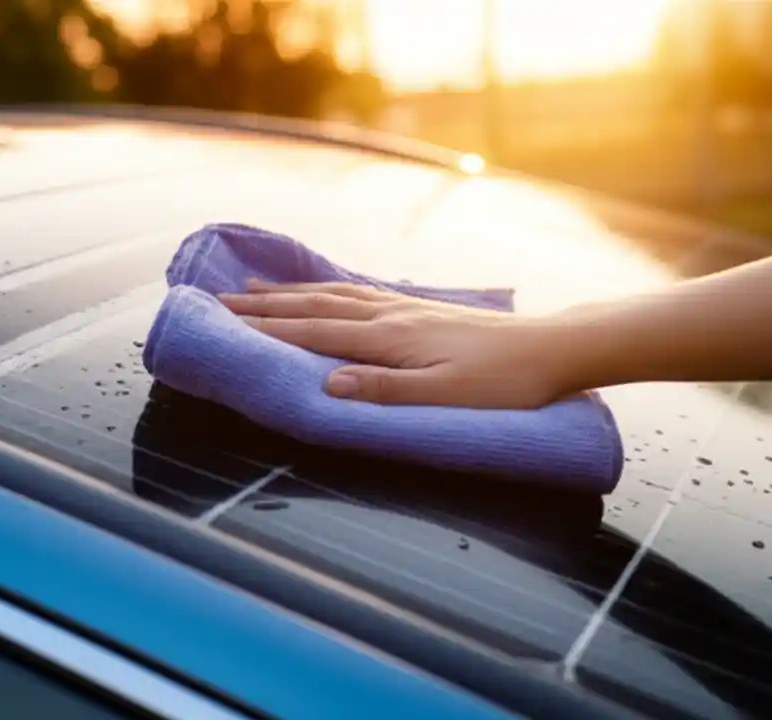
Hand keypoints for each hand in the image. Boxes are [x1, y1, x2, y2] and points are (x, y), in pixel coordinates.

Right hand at [218, 280, 573, 408]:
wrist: (549, 350)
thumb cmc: (501, 382)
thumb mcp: (444, 396)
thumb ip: (385, 389)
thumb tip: (327, 382)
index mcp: (389, 337)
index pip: (314, 328)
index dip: (267, 325)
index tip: (225, 316)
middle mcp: (390, 314)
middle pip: (315, 304)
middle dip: (266, 304)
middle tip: (222, 298)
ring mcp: (404, 308)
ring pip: (334, 294)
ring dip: (292, 292)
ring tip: (257, 288)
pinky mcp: (419, 309)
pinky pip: (358, 291)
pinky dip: (328, 287)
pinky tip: (324, 289)